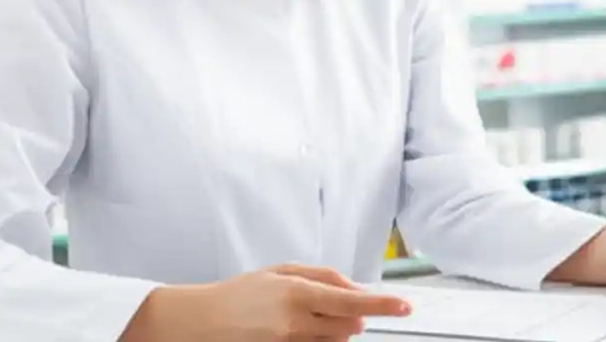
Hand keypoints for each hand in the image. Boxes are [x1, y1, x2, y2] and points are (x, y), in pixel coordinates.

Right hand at [121, 263, 410, 340]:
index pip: (352, 301)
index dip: (382, 305)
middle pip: (348, 326)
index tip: (405, 306)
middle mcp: (295, 322)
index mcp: (297, 292)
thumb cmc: (240, 294)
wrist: (199, 322)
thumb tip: (355, 289)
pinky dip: (316, 341)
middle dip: (350, 318)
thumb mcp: (281, 272)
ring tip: (301, 319)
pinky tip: (295, 331)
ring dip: (332, 331)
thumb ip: (323, 277)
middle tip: (327, 308)